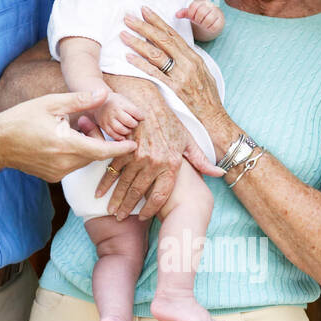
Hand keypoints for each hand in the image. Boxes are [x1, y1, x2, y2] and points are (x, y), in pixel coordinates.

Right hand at [0, 89, 135, 181]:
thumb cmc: (21, 119)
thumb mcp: (51, 103)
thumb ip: (80, 100)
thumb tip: (104, 93)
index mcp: (66, 145)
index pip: (102, 150)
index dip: (120, 148)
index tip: (134, 145)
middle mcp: (64, 163)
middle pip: (94, 154)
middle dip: (97, 138)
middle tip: (85, 120)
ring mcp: (58, 173)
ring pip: (84, 160)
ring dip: (86, 145)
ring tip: (72, 126)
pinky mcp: (52, 177)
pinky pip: (73, 165)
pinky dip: (75, 153)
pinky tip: (63, 138)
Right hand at [94, 90, 222, 220]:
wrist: (147, 102)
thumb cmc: (168, 122)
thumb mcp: (188, 141)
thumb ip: (201, 160)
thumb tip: (220, 174)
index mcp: (171, 164)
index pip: (160, 195)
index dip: (151, 210)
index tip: (144, 218)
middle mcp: (154, 162)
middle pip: (139, 193)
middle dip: (128, 208)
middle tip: (121, 218)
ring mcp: (137, 156)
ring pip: (124, 184)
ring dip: (116, 199)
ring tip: (111, 212)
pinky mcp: (123, 149)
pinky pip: (113, 170)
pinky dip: (105, 183)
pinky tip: (100, 193)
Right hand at [95, 90, 143, 138]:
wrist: (99, 104)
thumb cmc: (116, 103)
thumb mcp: (124, 100)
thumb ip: (132, 109)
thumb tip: (142, 119)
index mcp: (121, 103)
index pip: (135, 112)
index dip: (140, 116)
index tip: (141, 117)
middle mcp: (114, 111)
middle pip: (128, 121)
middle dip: (134, 124)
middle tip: (134, 124)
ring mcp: (108, 119)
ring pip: (121, 129)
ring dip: (127, 131)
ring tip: (128, 129)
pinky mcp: (104, 126)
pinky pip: (113, 135)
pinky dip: (120, 137)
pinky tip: (123, 135)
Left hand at [120, 5, 224, 123]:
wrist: (214, 116)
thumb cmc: (208, 96)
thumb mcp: (203, 72)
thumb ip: (189, 60)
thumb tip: (177, 49)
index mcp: (194, 57)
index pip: (173, 34)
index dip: (157, 21)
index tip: (144, 11)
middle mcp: (188, 62)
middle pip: (162, 39)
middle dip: (144, 26)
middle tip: (128, 17)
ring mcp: (181, 75)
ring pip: (156, 54)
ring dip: (137, 42)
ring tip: (123, 34)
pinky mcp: (174, 89)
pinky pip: (154, 73)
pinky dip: (140, 64)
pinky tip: (128, 57)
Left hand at [177, 0, 224, 39]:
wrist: (213, 22)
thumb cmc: (201, 17)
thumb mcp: (192, 14)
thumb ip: (184, 13)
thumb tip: (177, 15)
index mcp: (202, 2)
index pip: (194, 5)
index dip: (191, 13)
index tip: (191, 17)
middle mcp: (210, 6)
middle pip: (201, 12)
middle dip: (197, 19)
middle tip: (198, 21)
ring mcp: (216, 13)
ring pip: (208, 19)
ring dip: (203, 24)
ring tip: (203, 24)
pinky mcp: (220, 21)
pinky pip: (214, 26)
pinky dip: (210, 28)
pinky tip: (209, 27)